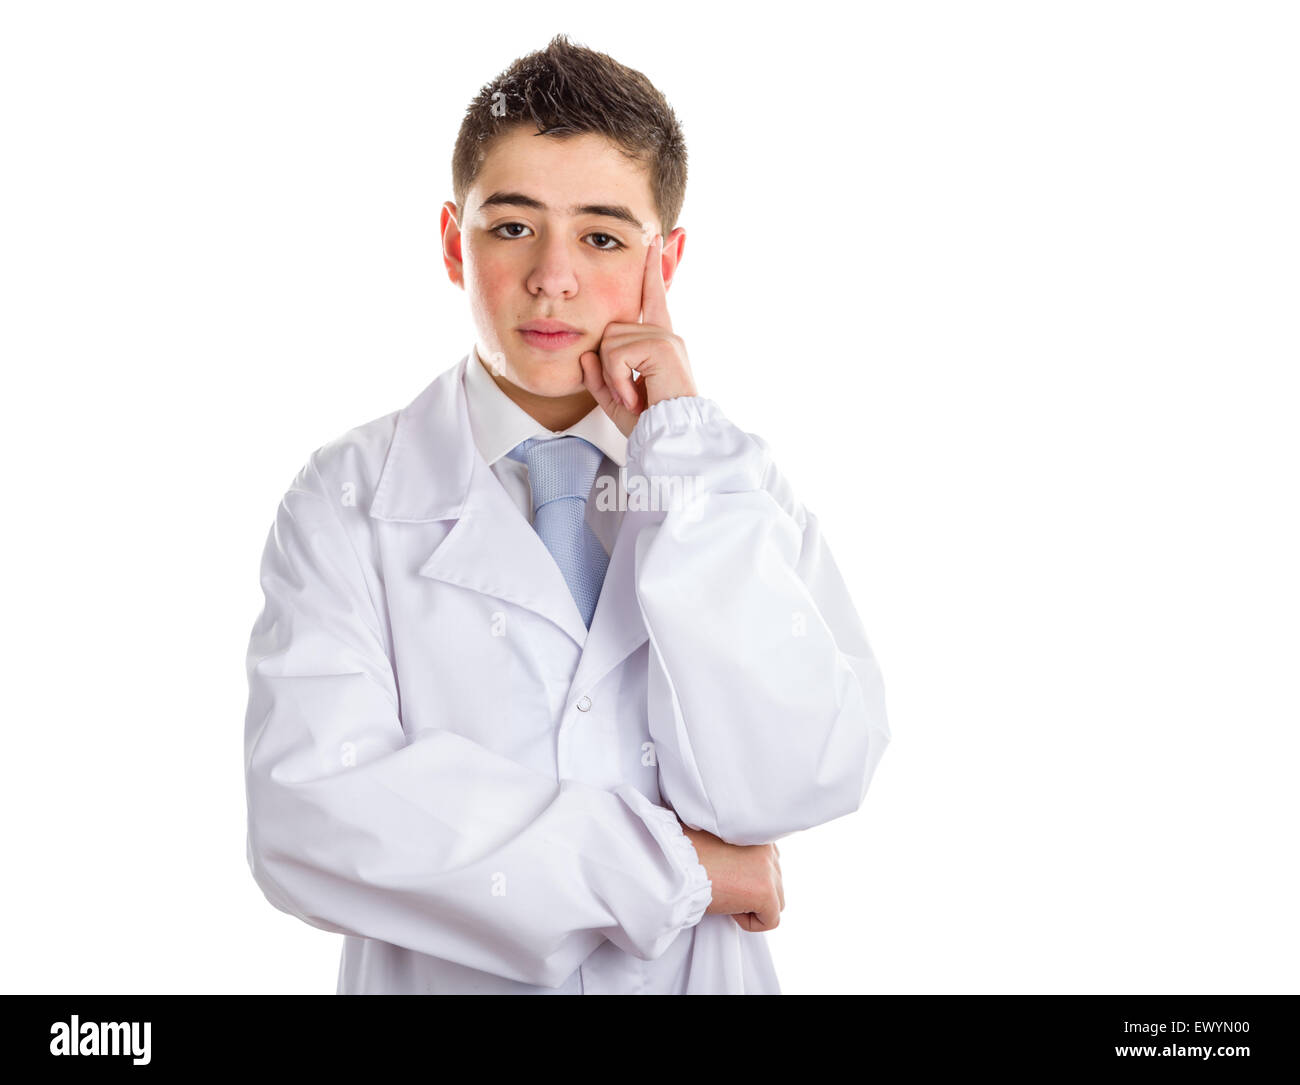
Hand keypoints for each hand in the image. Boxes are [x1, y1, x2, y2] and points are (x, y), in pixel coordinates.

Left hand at [579, 233, 697, 437]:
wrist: (675, 440)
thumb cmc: (651, 424)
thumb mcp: (615, 399)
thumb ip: (599, 376)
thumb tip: (587, 354)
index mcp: (659, 341)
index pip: (653, 297)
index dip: (652, 269)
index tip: (654, 239)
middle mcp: (666, 334)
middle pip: (611, 328)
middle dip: (609, 366)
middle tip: (629, 396)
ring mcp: (667, 337)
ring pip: (610, 341)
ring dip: (613, 377)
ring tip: (634, 398)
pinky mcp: (663, 345)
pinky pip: (617, 353)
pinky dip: (618, 379)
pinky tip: (635, 396)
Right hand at [677, 817, 783, 932]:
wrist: (674, 864)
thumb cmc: (684, 854)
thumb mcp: (715, 842)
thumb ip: (736, 848)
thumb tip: (739, 867)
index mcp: (757, 833)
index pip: (767, 864)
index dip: (745, 877)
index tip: (722, 876)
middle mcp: (769, 848)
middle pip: (775, 884)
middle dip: (752, 893)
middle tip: (722, 887)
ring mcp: (769, 870)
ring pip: (776, 903)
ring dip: (752, 906)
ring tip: (725, 896)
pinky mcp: (766, 892)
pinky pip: (770, 920)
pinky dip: (749, 922)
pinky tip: (727, 907)